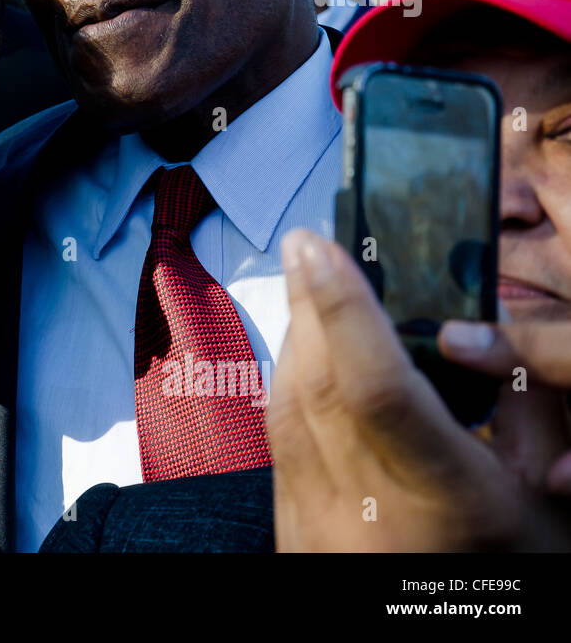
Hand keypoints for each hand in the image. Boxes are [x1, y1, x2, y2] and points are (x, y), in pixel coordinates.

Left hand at [268, 228, 570, 550]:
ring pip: (287, 406)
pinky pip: (280, 440)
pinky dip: (290, 385)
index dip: (345, 308)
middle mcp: (365, 510)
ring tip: (312, 287)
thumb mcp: (548, 512)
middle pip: (317, 382)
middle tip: (312, 244)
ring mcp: (315, 523)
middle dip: (311, 302)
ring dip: (295, 337)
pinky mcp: (291, 530)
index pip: (376, 387)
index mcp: (445, 505)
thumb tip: (478, 340)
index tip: (320, 245)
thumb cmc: (506, 581)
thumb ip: (528, 422)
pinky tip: (307, 359)